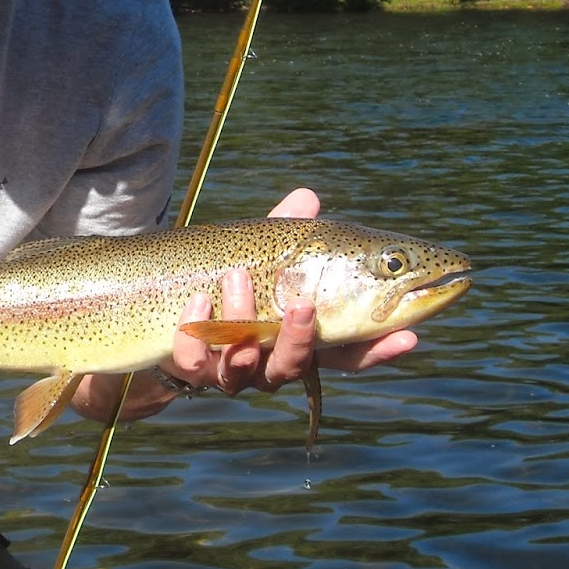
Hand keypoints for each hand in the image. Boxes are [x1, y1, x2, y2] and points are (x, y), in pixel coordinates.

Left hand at [161, 187, 418, 396]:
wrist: (158, 306)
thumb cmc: (226, 274)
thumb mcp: (259, 249)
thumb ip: (285, 229)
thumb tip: (307, 197)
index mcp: (297, 336)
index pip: (348, 352)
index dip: (380, 349)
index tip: (410, 336)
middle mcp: (268, 361)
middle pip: (295, 366)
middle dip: (302, 340)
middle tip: (303, 305)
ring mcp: (228, 370)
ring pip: (244, 368)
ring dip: (244, 325)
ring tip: (237, 278)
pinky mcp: (189, 369)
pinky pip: (192, 363)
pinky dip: (195, 334)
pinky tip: (198, 301)